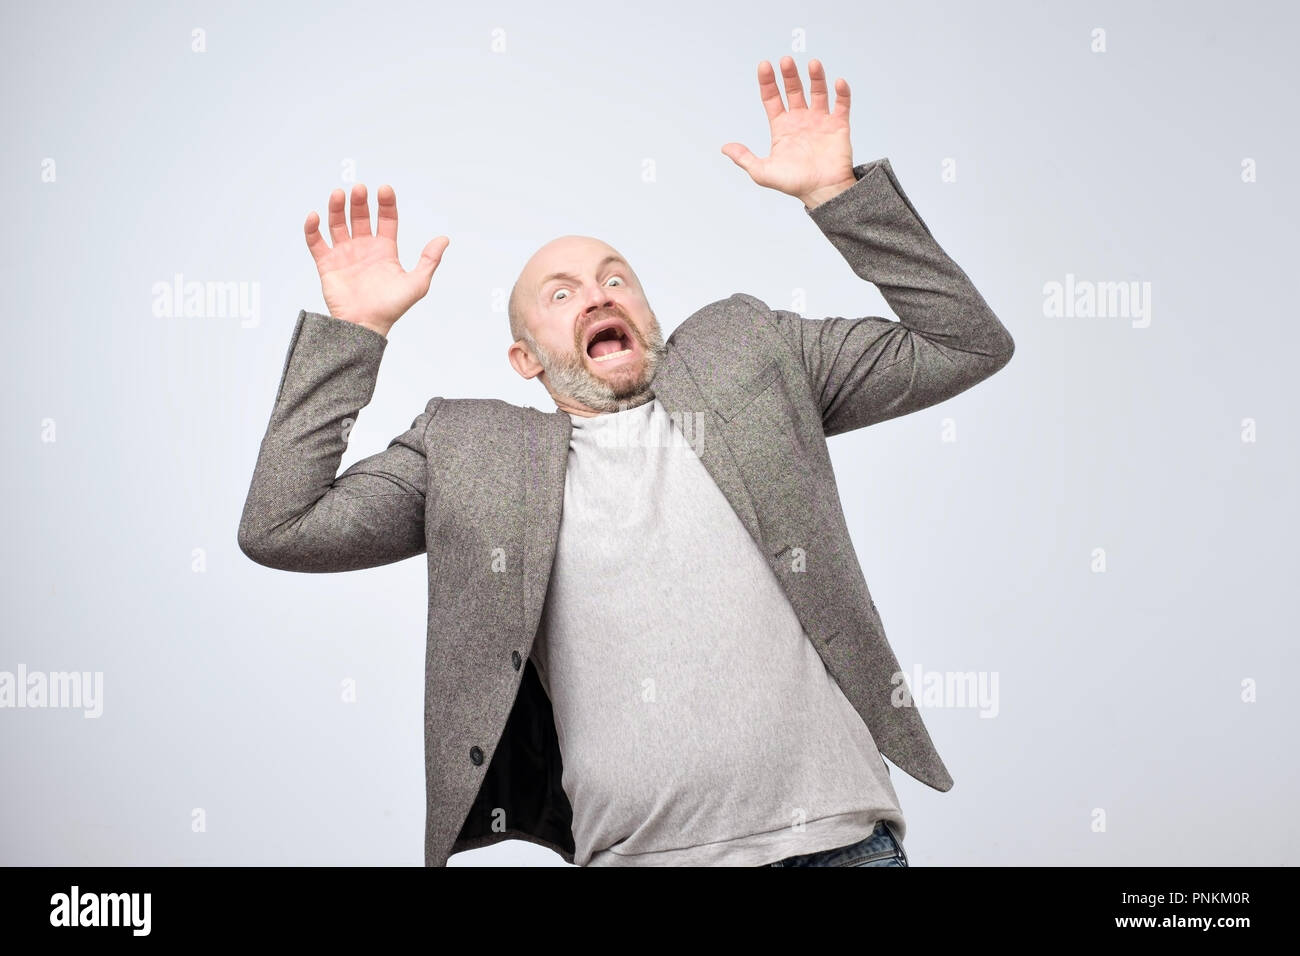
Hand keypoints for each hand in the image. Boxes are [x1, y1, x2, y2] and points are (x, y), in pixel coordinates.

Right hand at [304, 184, 449, 336]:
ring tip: (338, 194)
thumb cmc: (391, 308)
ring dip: (336, 208)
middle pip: (360, 217)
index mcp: (385, 250)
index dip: (386, 203)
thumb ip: (429, 260)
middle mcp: (364, 248)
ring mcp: (345, 254)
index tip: (384, 189)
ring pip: (338, 224)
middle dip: (359, 202)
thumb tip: (444, 240)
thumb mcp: (417, 284)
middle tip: (359, 189)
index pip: (386, 219)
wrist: (365, 326)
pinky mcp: (327, 264)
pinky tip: (315, 216)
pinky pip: (316, 242)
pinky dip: (312, 228)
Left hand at [721, 57, 856, 207]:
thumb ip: (744, 158)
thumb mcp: (762, 172)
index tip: (764, 66)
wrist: (822, 192)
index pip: (772, 98)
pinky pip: (841, 105)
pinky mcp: (838, 125)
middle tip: (785, 61)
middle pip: (793, 90)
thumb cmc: (794, 184)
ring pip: (818, 92)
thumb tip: (725, 148)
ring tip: (812, 64)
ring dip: (815, 77)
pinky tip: (837, 82)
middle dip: (789, 75)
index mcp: (782, 127)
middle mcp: (800, 120)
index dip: (767, 82)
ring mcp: (820, 121)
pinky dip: (841, 93)